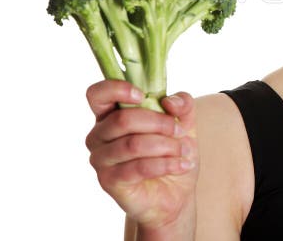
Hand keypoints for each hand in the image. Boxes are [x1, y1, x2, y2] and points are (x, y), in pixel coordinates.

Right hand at [85, 80, 198, 230]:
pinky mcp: (109, 181)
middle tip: (180, 131)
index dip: (116, 89)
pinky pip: (138, 168)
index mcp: (111, 114)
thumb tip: (169, 101)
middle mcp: (99, 135)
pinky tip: (182, 165)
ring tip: (184, 150)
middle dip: (159, 123)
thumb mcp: (184, 122)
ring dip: (166, 146)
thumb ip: (182, 104)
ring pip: (132, 144)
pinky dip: (166, 164)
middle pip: (122, 119)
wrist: (175, 191)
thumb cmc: (172, 151)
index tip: (142, 95)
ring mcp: (101, 159)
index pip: (98, 94)